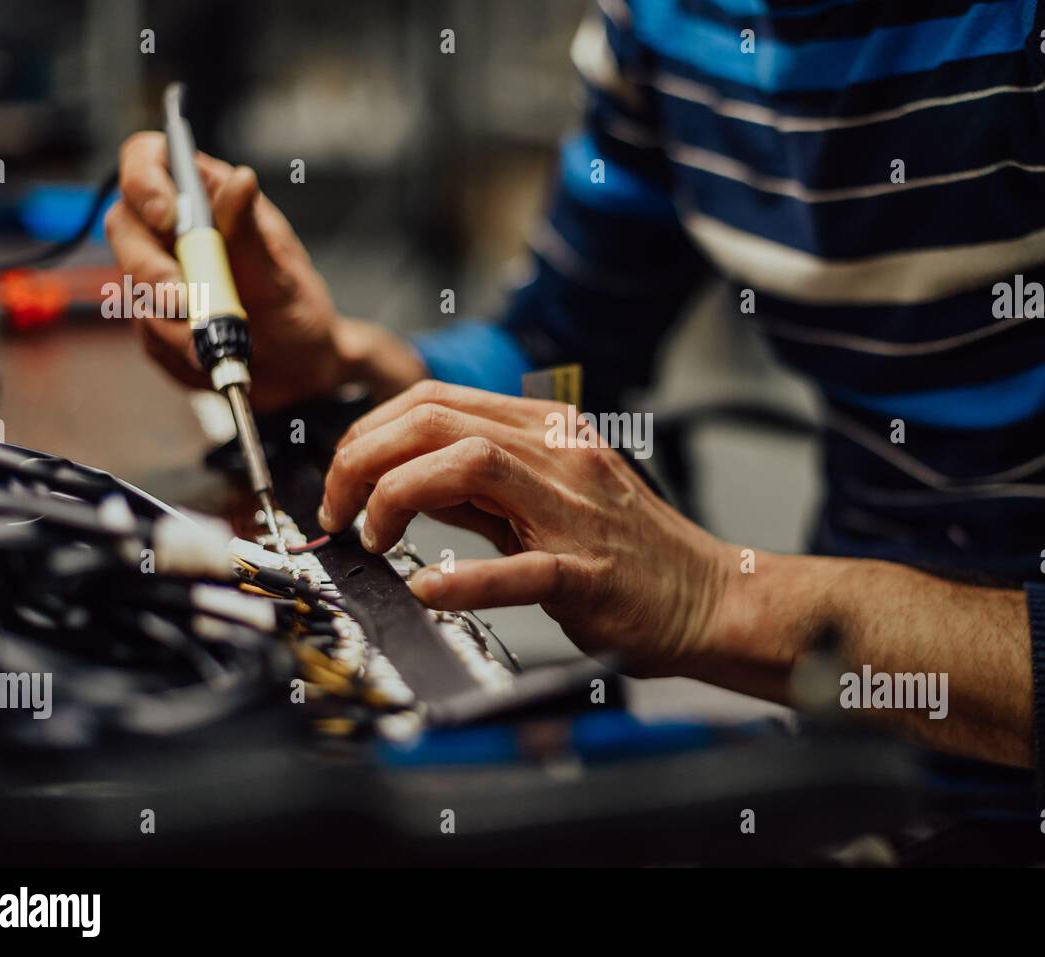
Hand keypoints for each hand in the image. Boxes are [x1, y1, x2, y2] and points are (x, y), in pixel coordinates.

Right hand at [105, 132, 425, 410]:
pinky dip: (180, 348)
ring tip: (223, 340)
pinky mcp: (153, 318)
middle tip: (184, 303)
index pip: (147, 159)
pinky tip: (212, 353)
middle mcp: (171, 230)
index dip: (144, 181)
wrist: (297, 368)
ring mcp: (157, 274)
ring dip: (175, 322)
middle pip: (124, 227)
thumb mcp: (278, 269)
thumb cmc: (295, 308)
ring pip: (133, 287)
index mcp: (203, 197)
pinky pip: (147, 331)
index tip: (167, 218)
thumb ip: (248, 229)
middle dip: (151, 270)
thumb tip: (241, 179)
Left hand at [317, 380, 739, 675]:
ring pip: (469, 464)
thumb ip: (479, 488)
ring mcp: (577, 509)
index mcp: (548, 430)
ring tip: (370, 536)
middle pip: (437, 420)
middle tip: (336, 507)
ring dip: (396, 496)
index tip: (343, 477)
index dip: (370, 433)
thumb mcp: (548, 500)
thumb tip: (400, 482)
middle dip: (363, 457)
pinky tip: (428, 590)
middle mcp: (560, 454)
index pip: (436, 401)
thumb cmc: (629, 554)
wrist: (709, 597)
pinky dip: (464, 578)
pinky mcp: (588, 571)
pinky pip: (520, 569)